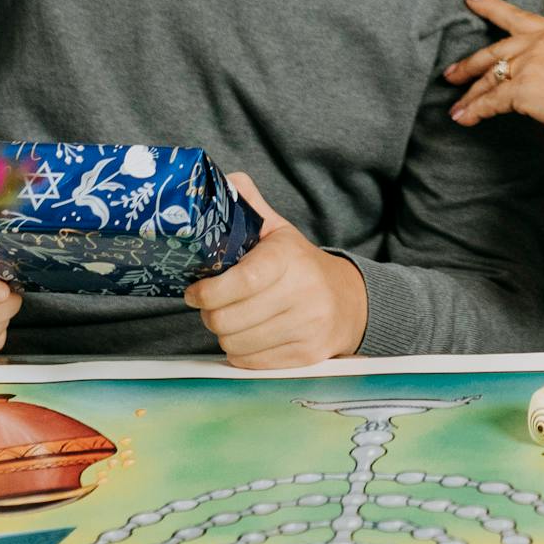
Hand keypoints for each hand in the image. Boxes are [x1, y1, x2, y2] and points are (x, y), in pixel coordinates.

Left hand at [185, 174, 367, 368]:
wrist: (348, 301)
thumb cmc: (301, 265)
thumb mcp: (280, 232)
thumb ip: (251, 206)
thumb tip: (227, 180)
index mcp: (289, 257)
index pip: (243, 281)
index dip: (209, 291)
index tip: (194, 291)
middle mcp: (302, 293)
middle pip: (229, 320)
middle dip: (210, 314)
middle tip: (212, 305)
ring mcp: (306, 327)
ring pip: (235, 344)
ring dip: (225, 334)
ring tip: (233, 318)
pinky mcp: (306, 356)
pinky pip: (250, 363)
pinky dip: (241, 352)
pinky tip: (250, 335)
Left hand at [446, 0, 543, 137]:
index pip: (514, 16)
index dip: (489, 6)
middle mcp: (533, 44)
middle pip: (492, 52)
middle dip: (469, 64)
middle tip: (450, 72)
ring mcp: (524, 66)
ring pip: (487, 79)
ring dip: (469, 95)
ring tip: (455, 108)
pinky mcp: (520, 90)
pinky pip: (490, 102)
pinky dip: (474, 111)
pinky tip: (463, 118)